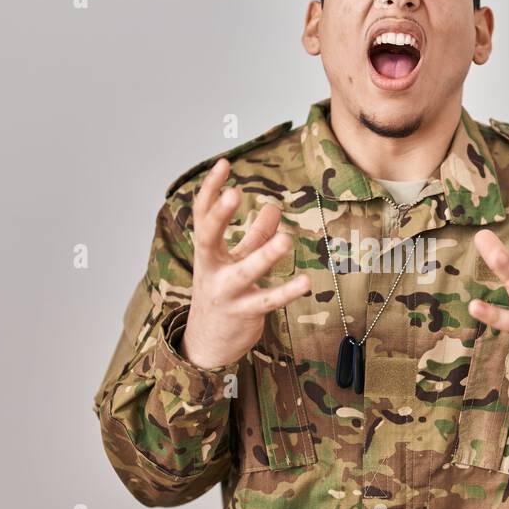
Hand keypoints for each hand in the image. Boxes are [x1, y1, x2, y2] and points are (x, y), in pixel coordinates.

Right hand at [179, 158, 310, 368]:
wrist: (208, 344)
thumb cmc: (222, 294)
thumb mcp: (235, 261)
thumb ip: (254, 235)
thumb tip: (272, 206)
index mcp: (206, 253)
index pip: (203, 216)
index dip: (211, 190)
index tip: (223, 164)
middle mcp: (211, 270)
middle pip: (209, 238)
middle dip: (220, 216)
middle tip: (235, 193)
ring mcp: (226, 293)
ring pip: (244, 272)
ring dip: (264, 254)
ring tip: (285, 238)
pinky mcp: (245, 313)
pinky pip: (268, 300)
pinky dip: (287, 291)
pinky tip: (306, 282)